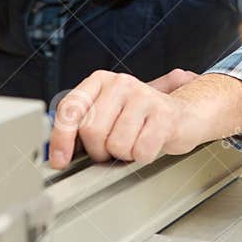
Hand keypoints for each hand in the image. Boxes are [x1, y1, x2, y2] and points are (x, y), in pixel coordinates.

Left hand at [48, 70, 205, 168]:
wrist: (185, 114)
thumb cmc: (141, 118)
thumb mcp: (108, 113)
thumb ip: (82, 124)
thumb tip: (56, 152)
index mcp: (101, 81)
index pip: (70, 109)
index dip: (60, 138)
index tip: (59, 161)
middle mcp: (121, 83)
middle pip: (91, 131)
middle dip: (100, 150)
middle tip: (113, 147)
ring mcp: (144, 96)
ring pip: (116, 145)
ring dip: (124, 154)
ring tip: (135, 141)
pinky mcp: (164, 114)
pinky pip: (140, 151)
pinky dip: (144, 156)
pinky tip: (151, 142)